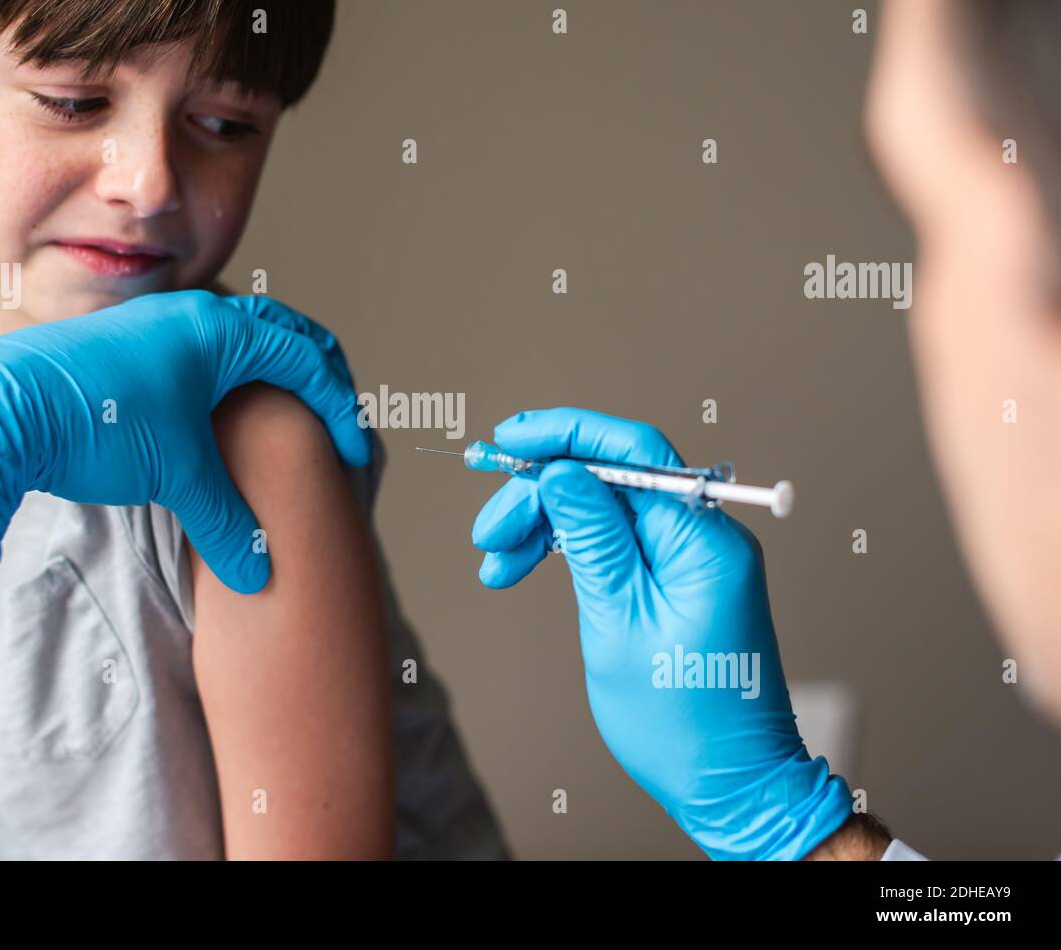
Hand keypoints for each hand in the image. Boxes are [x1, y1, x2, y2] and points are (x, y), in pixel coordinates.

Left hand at [0, 290, 369, 593]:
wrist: (0, 409)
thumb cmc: (99, 427)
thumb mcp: (177, 477)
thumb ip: (227, 523)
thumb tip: (258, 575)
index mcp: (220, 331)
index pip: (308, 360)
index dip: (339, 411)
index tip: (352, 456)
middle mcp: (193, 315)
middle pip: (283, 335)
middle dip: (318, 381)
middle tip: (335, 425)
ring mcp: (157, 325)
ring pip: (239, 341)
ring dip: (272, 375)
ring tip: (286, 421)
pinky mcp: (127, 346)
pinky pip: (201, 352)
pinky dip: (231, 379)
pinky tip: (220, 420)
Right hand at [472, 407, 851, 859]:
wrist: (729, 783)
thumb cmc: (683, 720)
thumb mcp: (618, 621)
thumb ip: (591, 538)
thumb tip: (562, 472)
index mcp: (703, 541)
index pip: (633, 452)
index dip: (565, 435)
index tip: (510, 439)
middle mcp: (706, 536)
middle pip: (612, 478)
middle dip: (541, 492)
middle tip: (489, 530)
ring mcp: (692, 557)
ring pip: (605, 508)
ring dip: (545, 524)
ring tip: (496, 560)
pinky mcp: (678, 577)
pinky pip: (617, 540)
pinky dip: (569, 548)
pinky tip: (523, 566)